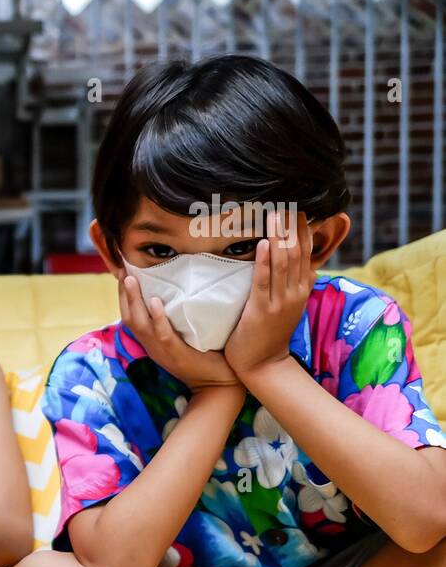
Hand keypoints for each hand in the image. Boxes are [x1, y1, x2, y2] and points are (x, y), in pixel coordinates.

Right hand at [119, 274, 238, 390]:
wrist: (219, 386)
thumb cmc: (208, 358)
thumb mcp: (185, 338)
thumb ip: (179, 319)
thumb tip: (181, 292)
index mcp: (151, 342)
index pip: (129, 317)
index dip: (123, 296)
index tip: (122, 273)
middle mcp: (152, 346)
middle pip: (128, 318)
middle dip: (123, 294)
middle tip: (122, 270)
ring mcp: (163, 351)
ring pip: (140, 324)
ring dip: (133, 300)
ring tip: (130, 279)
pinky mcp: (178, 354)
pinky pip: (163, 334)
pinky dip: (157, 318)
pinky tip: (155, 301)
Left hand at [225, 210, 314, 376]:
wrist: (263, 365)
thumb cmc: (268, 333)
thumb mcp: (286, 304)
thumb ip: (291, 283)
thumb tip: (298, 263)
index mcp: (301, 288)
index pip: (305, 251)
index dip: (302, 228)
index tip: (296, 206)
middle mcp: (295, 291)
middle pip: (296, 251)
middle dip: (291, 226)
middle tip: (285, 201)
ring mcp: (281, 301)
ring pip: (283, 262)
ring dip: (278, 236)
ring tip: (274, 215)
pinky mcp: (262, 310)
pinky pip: (263, 282)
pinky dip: (264, 262)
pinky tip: (262, 244)